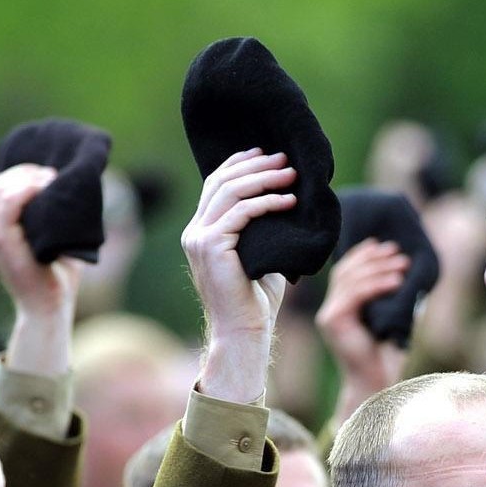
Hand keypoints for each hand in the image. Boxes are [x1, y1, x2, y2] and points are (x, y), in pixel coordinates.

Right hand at [0, 163, 83, 376]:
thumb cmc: (56, 279)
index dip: (21, 173)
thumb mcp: (53, 239)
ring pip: (0, 190)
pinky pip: (7, 204)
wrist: (50, 310)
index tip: (49, 176)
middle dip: (25, 172)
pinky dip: (26, 191)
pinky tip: (46, 192)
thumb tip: (69, 188)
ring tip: (52, 184)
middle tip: (53, 177)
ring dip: (28, 179)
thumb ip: (51, 216)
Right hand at [182, 149, 292, 399]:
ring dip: (264, 179)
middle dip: (255, 166)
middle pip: (221, 182)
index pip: (215, 185)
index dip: (239, 164)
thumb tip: (283, 199)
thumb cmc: (255, 300)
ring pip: (231, 192)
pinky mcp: (211, 246)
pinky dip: (267, 202)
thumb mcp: (257, 254)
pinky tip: (289, 201)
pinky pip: (241, 213)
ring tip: (292, 175)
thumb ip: (259, 229)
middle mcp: (193, 232)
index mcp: (200, 232)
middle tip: (285, 159)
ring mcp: (199, 239)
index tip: (266, 154)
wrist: (243, 332)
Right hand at [314, 238, 411, 399]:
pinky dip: (378, 285)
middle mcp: (329, 309)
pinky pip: (356, 294)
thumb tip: (403, 271)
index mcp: (339, 308)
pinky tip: (396, 282)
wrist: (375, 383)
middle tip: (398, 252)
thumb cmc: (385, 356)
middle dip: (374, 258)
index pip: (345, 272)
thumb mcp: (388, 319)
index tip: (382, 245)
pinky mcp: (333, 321)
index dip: (362, 255)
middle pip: (347, 271)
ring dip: (380, 269)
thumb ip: (388, 297)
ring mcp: (329, 315)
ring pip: (353, 280)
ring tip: (403, 264)